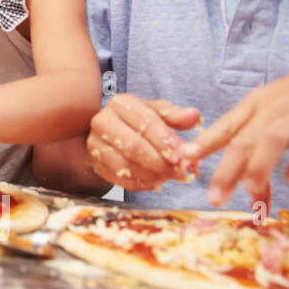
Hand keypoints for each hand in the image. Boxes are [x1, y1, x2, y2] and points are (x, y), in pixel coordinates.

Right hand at [85, 94, 199, 191]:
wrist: (112, 134)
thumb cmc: (140, 121)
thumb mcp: (158, 113)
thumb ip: (175, 115)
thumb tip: (194, 116)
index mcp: (120, 104)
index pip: (145, 123)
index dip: (167, 142)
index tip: (184, 156)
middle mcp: (102, 121)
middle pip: (133, 146)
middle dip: (160, 162)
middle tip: (179, 172)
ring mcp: (94, 143)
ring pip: (125, 165)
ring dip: (152, 175)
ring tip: (169, 178)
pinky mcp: (95, 163)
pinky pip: (118, 179)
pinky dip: (141, 184)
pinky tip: (155, 182)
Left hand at [179, 64, 288, 207]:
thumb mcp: (272, 107)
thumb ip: (256, 138)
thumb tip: (239, 177)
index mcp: (255, 104)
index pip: (225, 126)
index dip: (203, 143)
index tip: (182, 158)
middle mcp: (272, 108)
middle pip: (243, 139)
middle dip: (227, 170)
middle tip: (214, 197)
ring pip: (272, 139)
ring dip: (259, 166)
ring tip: (249, 189)